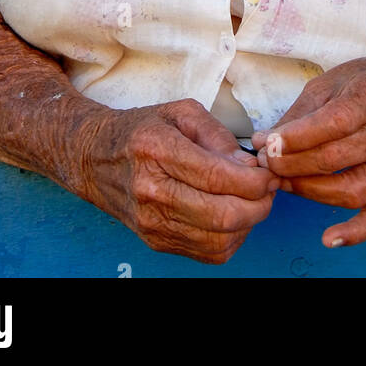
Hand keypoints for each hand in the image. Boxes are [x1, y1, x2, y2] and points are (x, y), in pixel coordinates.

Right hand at [81, 98, 279, 263]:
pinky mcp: (155, 242)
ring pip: (219, 240)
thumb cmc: (142, 130)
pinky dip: (231, 239)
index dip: (254, 180)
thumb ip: (219, 136)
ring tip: (253, 201)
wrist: (95, 159)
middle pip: (221, 215)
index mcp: (157, 150)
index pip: (217, 176)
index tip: (269, 174)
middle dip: (259, 205)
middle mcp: (151, 191)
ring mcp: (151, 222)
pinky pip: (207, 253)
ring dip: (248, 224)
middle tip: (269, 189)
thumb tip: (249, 167)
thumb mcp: (181, 112)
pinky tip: (233, 217)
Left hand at [250, 57, 365, 247]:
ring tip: (284, 183)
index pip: (333, 123)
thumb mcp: (332, 82)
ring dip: (309, 192)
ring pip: (350, 191)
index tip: (267, 145)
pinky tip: (329, 239)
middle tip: (267, 163)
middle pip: (335, 159)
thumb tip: (264, 142)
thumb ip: (300, 113)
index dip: (296, 138)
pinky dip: (354, 233)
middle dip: (292, 165)